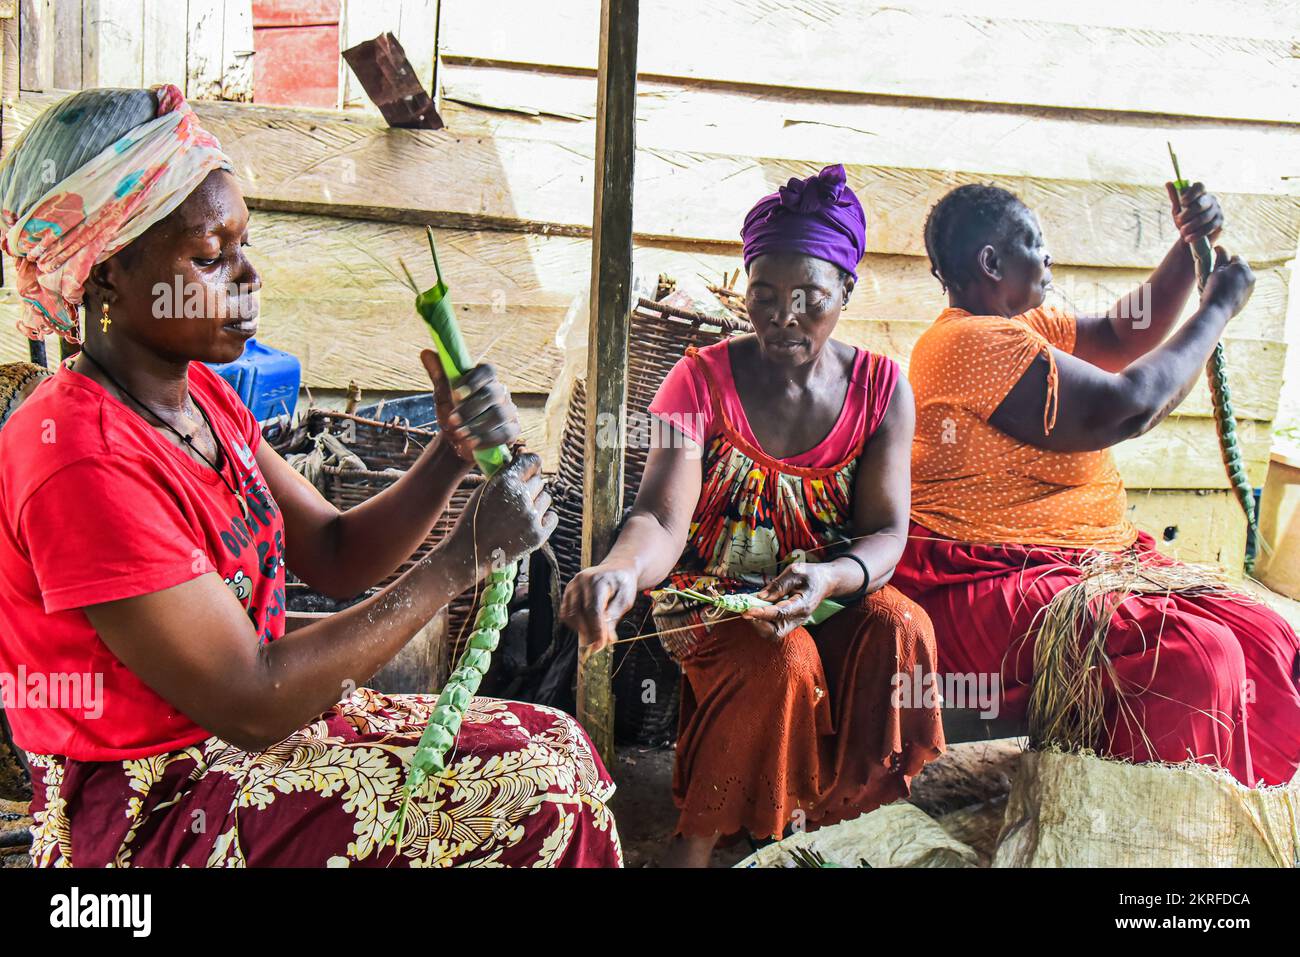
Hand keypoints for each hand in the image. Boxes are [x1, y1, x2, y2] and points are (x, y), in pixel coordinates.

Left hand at [421, 351, 519, 465]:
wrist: (458, 440)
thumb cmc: (453, 412)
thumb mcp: (443, 396)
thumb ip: (439, 376)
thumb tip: (426, 353)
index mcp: (485, 379)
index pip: (487, 371)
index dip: (474, 381)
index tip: (456, 394)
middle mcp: (500, 392)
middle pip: (492, 394)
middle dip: (470, 409)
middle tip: (452, 420)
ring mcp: (509, 411)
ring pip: (499, 415)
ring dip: (477, 426)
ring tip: (459, 434)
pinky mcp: (513, 430)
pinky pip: (505, 433)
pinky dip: (487, 439)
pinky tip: (472, 444)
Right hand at [443, 453, 555, 578]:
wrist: (470, 553)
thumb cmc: (476, 519)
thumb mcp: (484, 490)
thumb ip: (505, 475)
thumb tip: (524, 461)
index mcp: (505, 482)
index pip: (533, 461)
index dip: (531, 464)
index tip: (529, 469)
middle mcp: (521, 497)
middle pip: (539, 481)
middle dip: (530, 487)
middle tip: (517, 498)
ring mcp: (531, 517)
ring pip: (546, 499)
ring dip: (536, 503)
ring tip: (519, 514)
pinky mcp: (538, 535)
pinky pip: (552, 517)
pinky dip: (544, 519)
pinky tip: (529, 523)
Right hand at [559, 563, 638, 659]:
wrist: (616, 569)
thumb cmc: (623, 584)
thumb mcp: (625, 600)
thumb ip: (613, 618)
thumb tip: (605, 639)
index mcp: (597, 581)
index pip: (593, 610)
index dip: (596, 630)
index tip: (600, 645)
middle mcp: (581, 581)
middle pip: (579, 613)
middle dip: (589, 632)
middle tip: (599, 644)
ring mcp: (572, 586)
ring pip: (569, 615)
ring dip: (581, 629)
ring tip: (595, 634)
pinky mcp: (568, 591)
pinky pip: (565, 613)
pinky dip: (575, 623)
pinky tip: (587, 626)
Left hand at [743, 562, 836, 641]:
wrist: (826, 582)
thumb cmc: (811, 575)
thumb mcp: (795, 571)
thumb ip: (778, 584)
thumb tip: (760, 597)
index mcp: (802, 605)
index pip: (780, 613)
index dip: (762, 613)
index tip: (747, 610)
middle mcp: (798, 619)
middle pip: (775, 633)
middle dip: (758, 624)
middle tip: (747, 611)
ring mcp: (794, 622)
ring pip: (772, 633)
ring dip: (758, 624)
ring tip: (751, 608)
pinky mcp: (789, 622)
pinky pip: (773, 628)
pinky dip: (762, 621)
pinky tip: (757, 609)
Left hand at [1165, 181, 1223, 248]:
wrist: (1190, 237)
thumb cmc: (1184, 220)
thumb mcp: (1178, 209)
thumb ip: (1175, 197)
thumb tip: (1168, 183)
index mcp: (1201, 194)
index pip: (1199, 186)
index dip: (1191, 193)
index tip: (1182, 202)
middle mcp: (1211, 200)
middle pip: (1201, 203)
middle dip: (1188, 213)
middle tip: (1178, 221)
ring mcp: (1217, 211)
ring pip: (1205, 217)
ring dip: (1192, 225)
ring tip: (1182, 232)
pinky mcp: (1220, 223)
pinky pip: (1209, 227)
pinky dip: (1198, 233)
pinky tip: (1189, 238)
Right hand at [1200, 246, 1254, 318]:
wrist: (1217, 311)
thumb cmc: (1214, 289)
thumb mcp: (1215, 270)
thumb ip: (1220, 257)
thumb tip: (1220, 247)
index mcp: (1242, 267)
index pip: (1235, 258)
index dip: (1224, 261)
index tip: (1216, 267)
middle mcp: (1250, 275)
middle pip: (1239, 268)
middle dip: (1230, 270)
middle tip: (1217, 277)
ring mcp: (1250, 287)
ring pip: (1240, 279)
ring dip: (1232, 279)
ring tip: (1220, 287)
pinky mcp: (1248, 297)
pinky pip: (1241, 289)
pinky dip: (1234, 289)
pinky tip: (1224, 295)